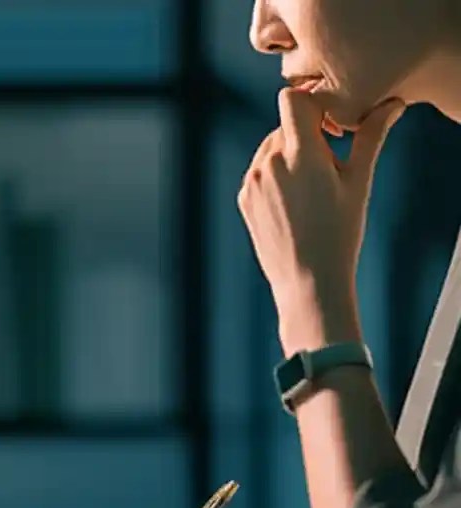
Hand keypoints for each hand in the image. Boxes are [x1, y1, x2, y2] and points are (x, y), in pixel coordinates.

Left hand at [237, 89, 405, 354]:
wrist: (308, 280)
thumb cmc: (340, 232)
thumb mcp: (359, 181)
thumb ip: (371, 136)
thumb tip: (390, 104)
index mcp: (299, 153)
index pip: (293, 99)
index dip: (313, 104)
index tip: (332, 127)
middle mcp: (269, 162)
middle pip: (286, 125)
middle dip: (307, 136)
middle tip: (329, 169)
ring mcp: (252, 181)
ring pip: (271, 148)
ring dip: (291, 156)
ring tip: (312, 191)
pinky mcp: (244, 197)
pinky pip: (260, 171)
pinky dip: (276, 176)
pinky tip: (295, 204)